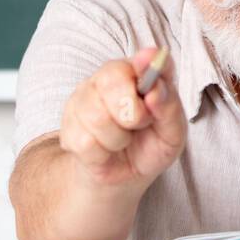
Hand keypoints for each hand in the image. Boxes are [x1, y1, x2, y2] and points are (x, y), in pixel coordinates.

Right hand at [58, 46, 186, 194]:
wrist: (122, 179)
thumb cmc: (149, 148)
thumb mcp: (172, 133)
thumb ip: (170, 107)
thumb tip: (156, 89)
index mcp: (137, 72)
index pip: (142, 60)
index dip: (147, 67)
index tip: (153, 85)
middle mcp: (106, 78)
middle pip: (111, 80)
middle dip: (133, 114)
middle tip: (138, 126)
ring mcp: (82, 100)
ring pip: (97, 116)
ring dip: (118, 139)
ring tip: (122, 141)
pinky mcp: (67, 127)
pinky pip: (86, 141)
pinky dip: (102, 154)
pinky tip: (105, 151)